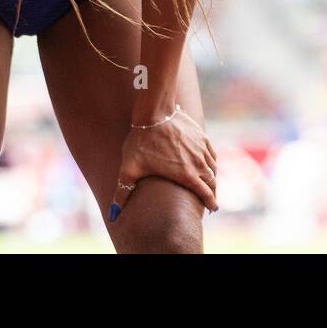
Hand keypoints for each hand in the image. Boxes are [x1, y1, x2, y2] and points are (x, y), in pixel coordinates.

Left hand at [109, 104, 217, 221]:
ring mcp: (201, 148)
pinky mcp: (201, 136)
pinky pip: (212, 153)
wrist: (154, 113)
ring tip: (208, 182)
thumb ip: (122, 193)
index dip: (210, 203)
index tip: (212, 209)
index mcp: (186, 175)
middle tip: (210, 200)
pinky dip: (211, 162)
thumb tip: (113, 214)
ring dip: (212, 177)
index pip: (206, 194)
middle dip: (212, 192)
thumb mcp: (129, 169)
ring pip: (213, 167)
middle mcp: (198, 163)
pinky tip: (207, 163)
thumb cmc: (141, 141)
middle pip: (212, 182)